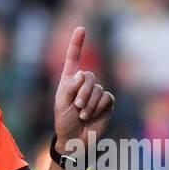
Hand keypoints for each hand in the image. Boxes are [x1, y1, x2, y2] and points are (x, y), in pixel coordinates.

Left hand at [54, 26, 113, 147]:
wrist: (75, 140)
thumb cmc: (64, 121)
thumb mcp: (61, 103)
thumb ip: (70, 87)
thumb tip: (83, 73)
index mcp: (70, 80)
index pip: (73, 58)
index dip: (77, 43)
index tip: (81, 29)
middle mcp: (84, 84)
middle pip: (89, 76)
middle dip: (83, 92)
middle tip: (77, 107)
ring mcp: (96, 93)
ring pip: (98, 89)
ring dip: (89, 103)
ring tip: (83, 115)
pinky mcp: (107, 103)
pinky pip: (106, 98)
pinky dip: (98, 107)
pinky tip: (93, 116)